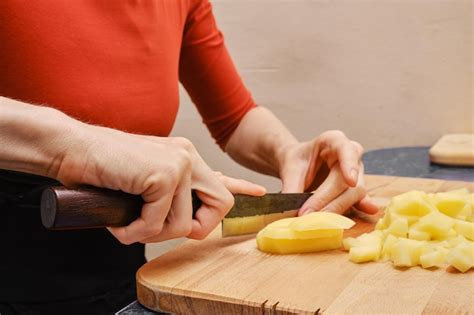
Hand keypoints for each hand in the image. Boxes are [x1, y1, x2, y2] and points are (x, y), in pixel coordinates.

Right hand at [55, 124, 256, 243]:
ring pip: (184, 224)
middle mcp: (187, 157)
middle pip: (219, 206)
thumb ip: (165, 195)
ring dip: (152, 233)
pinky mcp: (163, 174)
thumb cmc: (103, 169)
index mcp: (183, 157)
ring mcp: (178, 164)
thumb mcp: (142, 182)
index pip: (221, 178)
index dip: (242, 188)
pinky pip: (158, 223)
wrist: (72, 150)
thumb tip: (178, 220)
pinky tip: (119, 222)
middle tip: (160, 227)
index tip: (260, 193)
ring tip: (128, 222)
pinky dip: (136, 231)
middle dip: (194, 229)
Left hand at [278, 130, 377, 215]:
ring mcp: (358, 172)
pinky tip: (368, 211)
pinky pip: (360, 199)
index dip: (350, 165)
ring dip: (335, 209)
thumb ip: (291, 187)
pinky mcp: (357, 188)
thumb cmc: (298, 161)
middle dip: (327, 199)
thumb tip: (290, 211)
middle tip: (307, 214)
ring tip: (315, 221)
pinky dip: (359, 208)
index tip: (350, 181)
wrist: (300, 165)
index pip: (346, 150)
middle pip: (346, 180)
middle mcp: (351, 154)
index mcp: (334, 140)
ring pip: (354, 193)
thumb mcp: (290, 169)